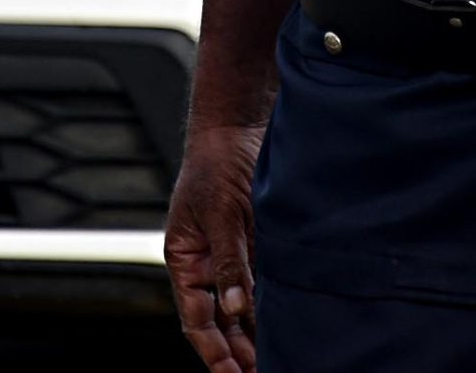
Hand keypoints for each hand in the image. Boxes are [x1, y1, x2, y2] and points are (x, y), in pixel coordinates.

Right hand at [166, 120, 265, 371]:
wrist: (240, 126)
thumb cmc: (217, 164)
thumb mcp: (221, 213)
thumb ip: (228, 262)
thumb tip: (234, 309)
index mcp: (185, 260)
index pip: (196, 319)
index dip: (212, 351)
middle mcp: (207, 265)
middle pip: (220, 323)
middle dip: (238, 353)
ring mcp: (233, 257)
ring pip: (244, 309)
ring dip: (257, 335)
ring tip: (279, 360)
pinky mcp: (258, 246)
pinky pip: (264, 285)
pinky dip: (273, 307)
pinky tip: (290, 327)